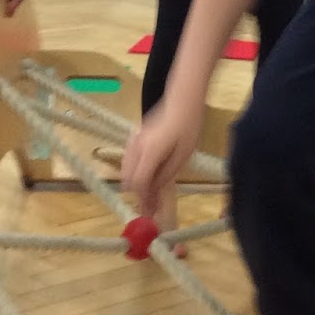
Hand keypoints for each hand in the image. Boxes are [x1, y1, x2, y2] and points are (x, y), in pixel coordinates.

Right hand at [122, 99, 203, 216]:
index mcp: (150, 152)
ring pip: (126, 171)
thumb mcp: (183, 155)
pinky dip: (135, 174)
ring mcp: (133, 141)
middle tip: (151, 208)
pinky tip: (148, 180)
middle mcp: (137, 147)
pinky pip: (129, 162)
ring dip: (136, 185)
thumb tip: (155, 192)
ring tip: (151, 196)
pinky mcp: (135, 138)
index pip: (140, 182)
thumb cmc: (188, 127)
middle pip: (129, 179)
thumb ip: (166, 174)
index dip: (144, 199)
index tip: (151, 213)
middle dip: (139, 195)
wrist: (182, 101)